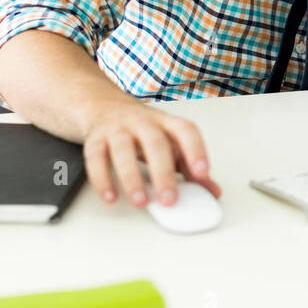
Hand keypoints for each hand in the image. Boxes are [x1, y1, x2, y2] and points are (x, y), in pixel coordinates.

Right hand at [82, 103, 220, 207]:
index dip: (196, 150)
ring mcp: (117, 129)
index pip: (186, 130)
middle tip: (169, 200)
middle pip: (155, 142)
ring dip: (132, 178)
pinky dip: (103, 179)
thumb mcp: (169, 142)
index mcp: (166, 122)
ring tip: (141, 202)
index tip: (203, 173)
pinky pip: (95, 158)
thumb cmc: (142, 129)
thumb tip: (212, 192)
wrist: (104, 105)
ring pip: (123, 150)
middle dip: (163, 173)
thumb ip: (189, 167)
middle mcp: (142, 122)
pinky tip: (112, 197)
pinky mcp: (95, 139)